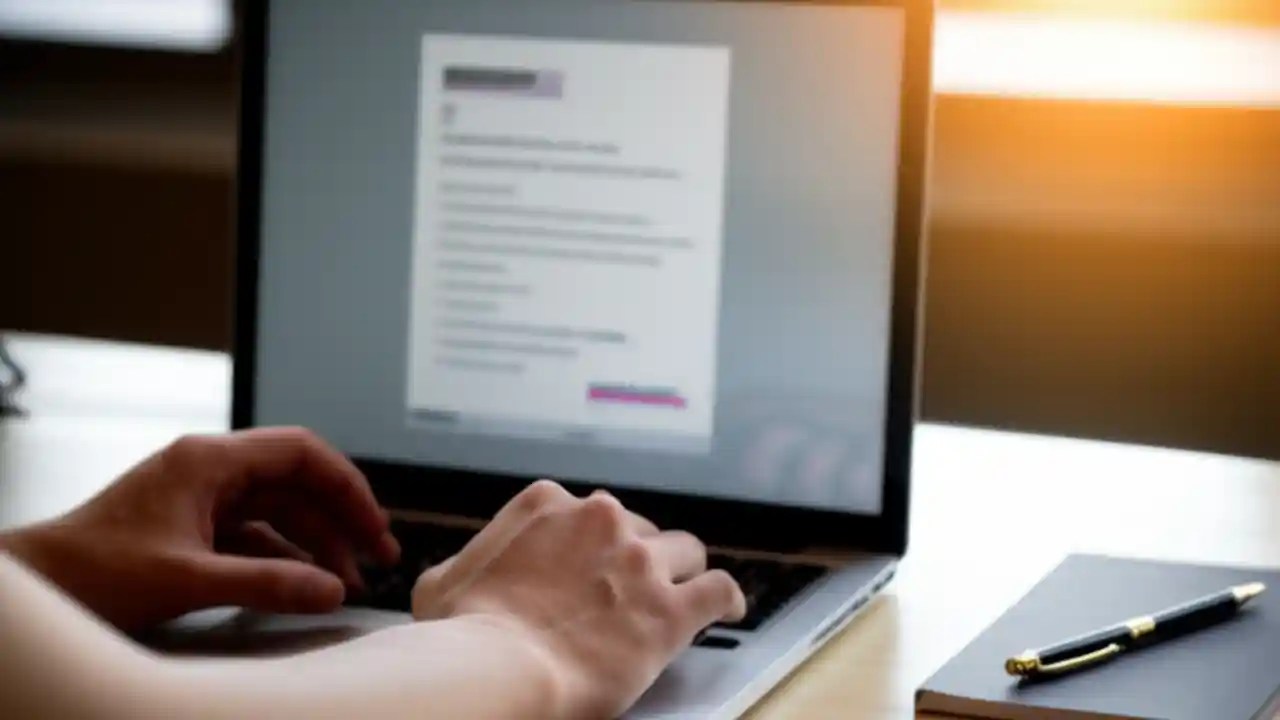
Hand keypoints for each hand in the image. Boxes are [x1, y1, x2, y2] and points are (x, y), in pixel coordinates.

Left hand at [0, 427, 398, 630]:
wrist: (38, 586)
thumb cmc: (93, 571)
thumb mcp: (188, 579)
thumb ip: (266, 583)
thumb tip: (330, 590)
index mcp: (209, 461)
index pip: (301, 453)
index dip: (347, 486)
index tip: (373, 525)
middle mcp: (210, 471)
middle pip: (297, 484)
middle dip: (341, 519)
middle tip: (378, 555)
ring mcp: (202, 499)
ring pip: (280, 512)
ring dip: (317, 544)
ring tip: (348, 582)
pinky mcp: (194, 528)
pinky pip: (257, 536)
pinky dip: (286, 557)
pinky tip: (307, 584)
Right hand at [411, 480, 746, 718]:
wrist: (498, 668)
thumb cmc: (463, 632)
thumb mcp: (442, 581)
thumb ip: (468, 563)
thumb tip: (463, 575)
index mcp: (547, 505)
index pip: (582, 512)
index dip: (588, 543)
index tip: (587, 564)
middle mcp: (600, 519)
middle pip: (636, 527)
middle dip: (633, 554)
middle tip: (625, 588)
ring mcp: (640, 561)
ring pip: (684, 550)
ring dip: (680, 570)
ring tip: (680, 591)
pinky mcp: (670, 607)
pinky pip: (718, 590)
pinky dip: (727, 598)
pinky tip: (728, 608)